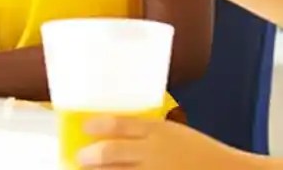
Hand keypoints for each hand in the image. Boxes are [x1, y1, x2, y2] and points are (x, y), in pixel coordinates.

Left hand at [77, 115, 246, 168]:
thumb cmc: (201, 153)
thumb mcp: (175, 134)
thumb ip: (148, 133)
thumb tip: (113, 134)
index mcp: (158, 132)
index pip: (118, 124)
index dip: (96, 125)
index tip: (84, 127)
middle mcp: (154, 154)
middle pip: (110, 152)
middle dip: (89, 156)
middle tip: (81, 158)